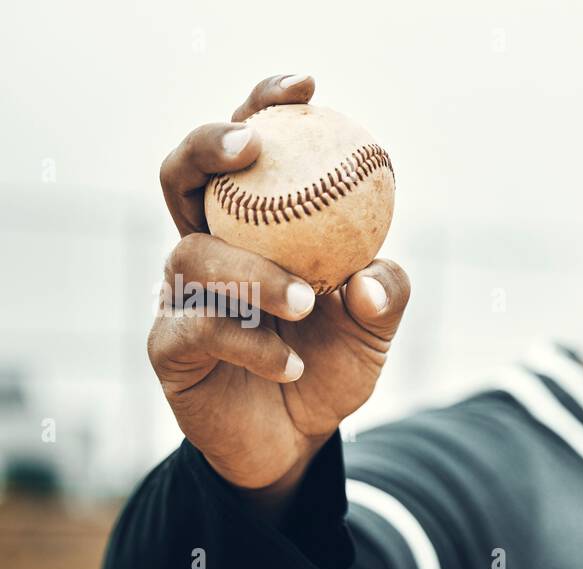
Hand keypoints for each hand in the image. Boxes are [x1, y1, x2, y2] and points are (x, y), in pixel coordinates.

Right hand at [149, 74, 409, 500]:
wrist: (297, 439)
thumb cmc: (330, 362)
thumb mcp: (374, 326)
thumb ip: (385, 294)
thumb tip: (369, 278)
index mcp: (253, 223)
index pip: (247, 148)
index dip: (265, 105)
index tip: (309, 86)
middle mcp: (207, 246)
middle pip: (182, 173)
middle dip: (209, 145)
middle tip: (253, 147)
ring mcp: (181, 295)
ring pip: (192, 255)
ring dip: (253, 272)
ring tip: (307, 302)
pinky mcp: (168, 348)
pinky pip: (199, 330)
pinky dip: (253, 344)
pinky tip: (293, 364)